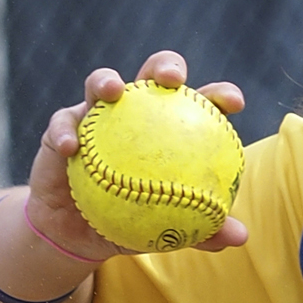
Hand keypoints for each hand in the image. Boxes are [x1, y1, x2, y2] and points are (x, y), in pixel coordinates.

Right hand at [26, 50, 250, 257]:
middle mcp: (137, 111)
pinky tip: (69, 147)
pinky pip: (62, 124)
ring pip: (101, 84)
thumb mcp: (169, 230)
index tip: (234, 103)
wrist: (78, 232)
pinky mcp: (64, 125)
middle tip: (174, 80)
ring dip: (106, 81)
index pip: (203, 103)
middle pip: (155, 75)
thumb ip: (204, 229)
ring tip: (113, 92)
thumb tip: (240, 236)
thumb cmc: (134, 223)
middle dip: (167, 66)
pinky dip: (65, 133)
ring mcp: (99, 114)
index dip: (221, 94)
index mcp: (173, 127)